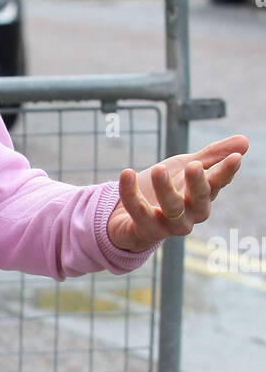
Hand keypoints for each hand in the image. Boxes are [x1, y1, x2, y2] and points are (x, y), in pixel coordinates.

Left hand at [106, 134, 248, 252]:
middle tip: (193, 165)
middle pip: (199, 200)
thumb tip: (245, 141)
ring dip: (165, 188)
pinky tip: (127, 172)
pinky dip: (130, 192)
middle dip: (198, 183)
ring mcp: (168, 225)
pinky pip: (138, 212)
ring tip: (159, 168)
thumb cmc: (165, 188)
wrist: (128, 215)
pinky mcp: (144, 230)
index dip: (226, 172)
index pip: (218, 183)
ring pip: (171, 209)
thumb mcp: (186, 167)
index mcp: (202, 196)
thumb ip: (212, 156)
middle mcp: (190, 214)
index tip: (235, 158)